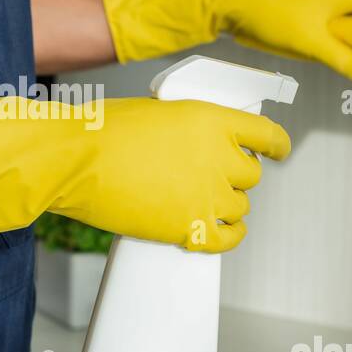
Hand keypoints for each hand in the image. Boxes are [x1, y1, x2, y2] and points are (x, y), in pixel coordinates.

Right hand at [0, 96, 290, 252]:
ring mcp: (208, 196)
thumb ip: (190, 129)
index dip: (275, 145)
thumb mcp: (158, 113)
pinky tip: (221, 231)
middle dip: (235, 175)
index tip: (277, 150)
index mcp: (212, 121)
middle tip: (213, 175)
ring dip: (226, 204)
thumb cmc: (102, 132)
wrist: (75, 160)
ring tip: (202, 200)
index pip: (266, 135)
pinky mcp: (191, 228)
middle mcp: (219, 158)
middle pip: (251, 175)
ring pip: (240, 206)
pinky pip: (229, 239)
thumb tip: (196, 146)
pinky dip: (228, 236)